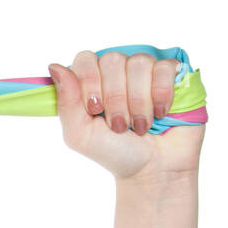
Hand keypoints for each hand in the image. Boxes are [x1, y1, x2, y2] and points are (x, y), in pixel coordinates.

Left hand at [48, 51, 203, 184]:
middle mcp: (118, 72)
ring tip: (139, 126)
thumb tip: (54, 67)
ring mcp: (146, 71)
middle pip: (112, 60)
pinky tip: (160, 113)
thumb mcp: (79, 133)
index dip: (90, 81)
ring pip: (139, 63)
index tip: (94, 109)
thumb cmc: (114, 152)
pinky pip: (165, 67)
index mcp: (93, 82)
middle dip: (115, 98)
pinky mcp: (173, 75)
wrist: (153, 169)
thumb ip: (66, 102)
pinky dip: (160, 94)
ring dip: (138, 101)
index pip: (85, 59)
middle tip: (119, 126)